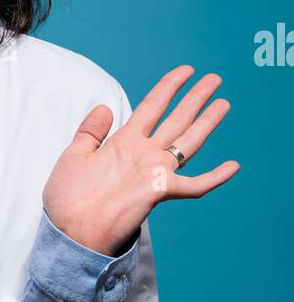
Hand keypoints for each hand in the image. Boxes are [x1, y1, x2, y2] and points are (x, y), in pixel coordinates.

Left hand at [43, 65, 239, 256]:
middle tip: (215, 78)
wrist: (69, 230)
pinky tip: (233, 166)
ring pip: (188, 141)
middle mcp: (144, 154)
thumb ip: (90, 131)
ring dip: (207, 122)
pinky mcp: (159, 191)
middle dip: (196, 98)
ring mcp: (154, 171)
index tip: (185, 71)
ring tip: (223, 102)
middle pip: (177, 119)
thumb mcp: (74, 156)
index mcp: (124, 142)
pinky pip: (194, 185)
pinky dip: (215, 177)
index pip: (153, 106)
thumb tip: (105, 107)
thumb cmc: (68, 199)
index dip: (169, 87)